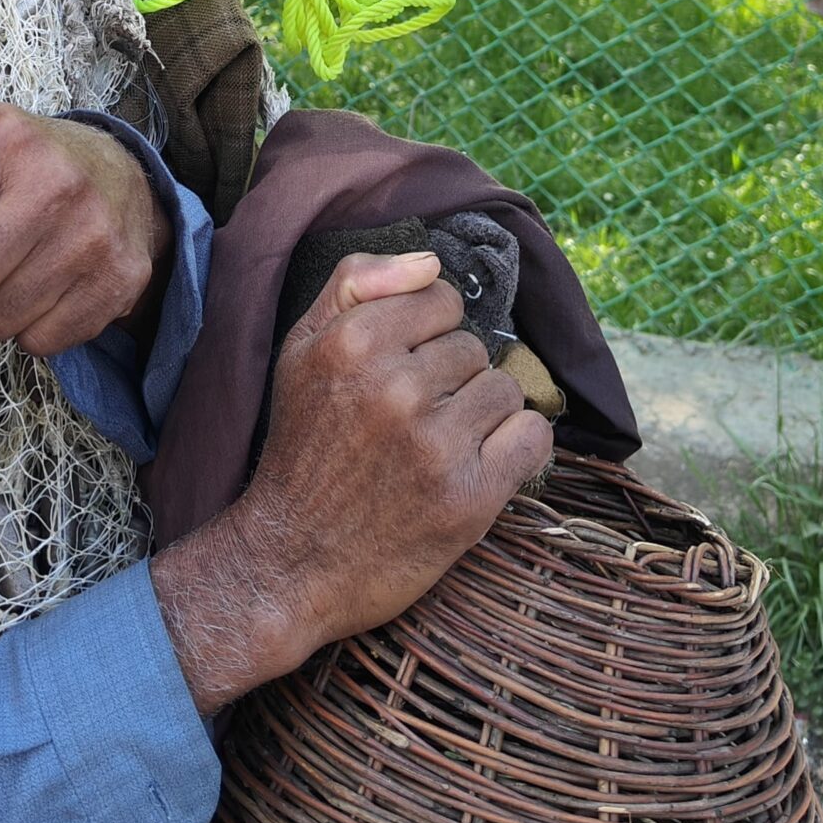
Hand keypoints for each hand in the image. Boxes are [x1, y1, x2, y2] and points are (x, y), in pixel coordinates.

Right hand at [149, 251, 551, 714]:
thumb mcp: (300, 351)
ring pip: (505, 389)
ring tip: (437, 445)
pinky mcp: (470, 497)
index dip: (426, 333)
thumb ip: (356, 285)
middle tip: (410, 419)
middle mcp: (396, 389)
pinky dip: (516, 446)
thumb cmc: (303, 449)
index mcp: (353, 343)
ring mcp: (436, 445)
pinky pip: (532, 436)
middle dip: (451, 378)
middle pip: (473, 347)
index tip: (401, 369)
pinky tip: (480, 463)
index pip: (441, 299)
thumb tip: (429, 261)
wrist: (289, 561)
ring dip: (480, 415)